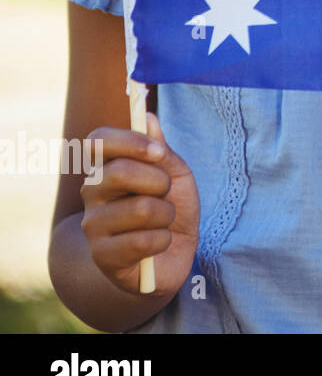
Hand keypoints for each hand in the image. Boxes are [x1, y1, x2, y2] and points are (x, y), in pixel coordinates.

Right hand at [81, 113, 198, 297]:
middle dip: (160, 182)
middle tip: (166, 194)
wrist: (169, 257)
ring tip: (163, 221)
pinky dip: (163, 240)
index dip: (130, 141)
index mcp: (107, 166)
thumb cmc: (170, 208)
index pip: (99, 140)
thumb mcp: (176, 175)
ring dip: (166, 215)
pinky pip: (144, 241)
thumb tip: (148, 117)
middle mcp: (91, 192)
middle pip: (120, 172)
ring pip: (141, 209)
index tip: (159, 152)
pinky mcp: (102, 256)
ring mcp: (92, 224)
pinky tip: (158, 243)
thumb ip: (162, 150)